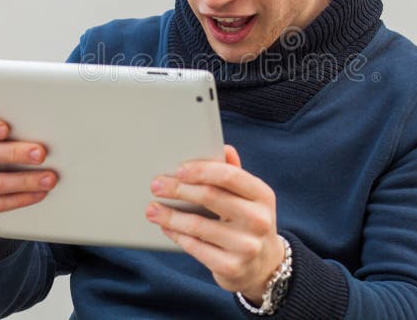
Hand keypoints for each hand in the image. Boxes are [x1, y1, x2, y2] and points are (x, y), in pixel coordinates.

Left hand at [145, 145, 283, 303]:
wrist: (264, 265)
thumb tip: (224, 149)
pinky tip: (166, 228)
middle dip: (178, 189)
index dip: (201, 170)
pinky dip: (176, 235)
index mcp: (262, 195)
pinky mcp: (232, 267)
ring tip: (152, 209)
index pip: (229, 176)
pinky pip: (195, 248)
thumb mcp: (249, 197)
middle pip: (210, 197)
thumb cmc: (248, 221)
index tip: (178, 169)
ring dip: (169, 215)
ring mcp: (247, 246)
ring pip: (197, 225)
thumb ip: (234, 174)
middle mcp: (258, 220)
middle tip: (156, 185)